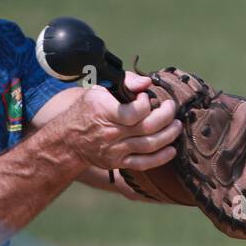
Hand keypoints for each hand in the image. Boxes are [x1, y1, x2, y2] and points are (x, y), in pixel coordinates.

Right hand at [57, 78, 182, 171]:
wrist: (69, 139)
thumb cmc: (88, 110)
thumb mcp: (100, 88)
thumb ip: (126, 81)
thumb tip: (147, 83)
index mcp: (105, 111)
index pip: (135, 111)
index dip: (147, 103)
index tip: (147, 97)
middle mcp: (110, 132)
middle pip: (147, 128)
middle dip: (166, 117)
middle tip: (171, 108)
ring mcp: (115, 149)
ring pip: (149, 145)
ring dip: (169, 135)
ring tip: (176, 125)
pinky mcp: (118, 162)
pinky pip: (144, 164)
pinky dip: (161, 158)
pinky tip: (171, 150)